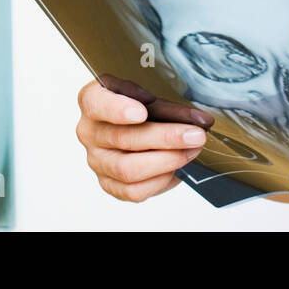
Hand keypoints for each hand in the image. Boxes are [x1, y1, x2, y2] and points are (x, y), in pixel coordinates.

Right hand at [75, 74, 213, 202]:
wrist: (135, 130)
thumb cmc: (142, 108)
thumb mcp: (152, 97)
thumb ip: (168, 107)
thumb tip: (200, 122)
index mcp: (92, 101)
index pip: (96, 103)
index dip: (117, 109)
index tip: (141, 112)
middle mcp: (89, 132)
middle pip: (123, 138)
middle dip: (165, 137)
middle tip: (195, 135)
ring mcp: (97, 160)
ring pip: (128, 169)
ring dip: (167, 161)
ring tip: (192, 151)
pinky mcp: (109, 184)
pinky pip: (133, 191)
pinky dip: (159, 181)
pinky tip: (176, 170)